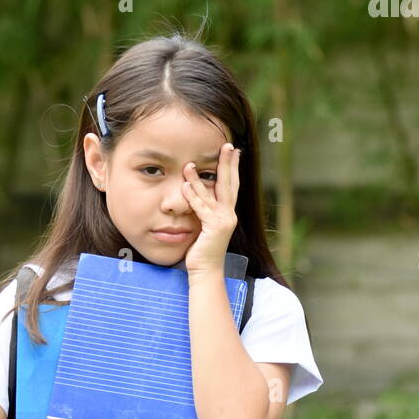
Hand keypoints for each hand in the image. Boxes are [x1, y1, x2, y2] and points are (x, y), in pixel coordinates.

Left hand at [181, 141, 240, 275]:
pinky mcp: (214, 228)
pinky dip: (193, 197)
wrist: (206, 272)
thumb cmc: (202, 252)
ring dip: (198, 179)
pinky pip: (201, 208)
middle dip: (227, 163)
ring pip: (211, 194)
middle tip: (227, 145)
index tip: (234, 151)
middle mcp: (229, 215)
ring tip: (188, 164)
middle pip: (229, 184)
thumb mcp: (203, 227)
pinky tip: (184, 186)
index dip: (233, 168)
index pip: (232, 186)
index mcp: (227, 214)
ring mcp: (223, 221)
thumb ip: (203, 211)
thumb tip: (194, 195)